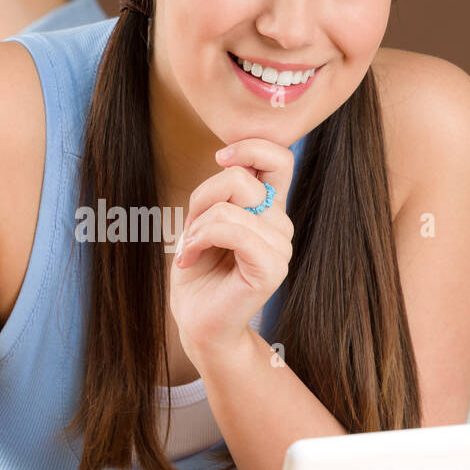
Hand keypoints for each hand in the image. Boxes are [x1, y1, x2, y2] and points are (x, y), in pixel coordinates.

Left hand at [171, 138, 295, 360]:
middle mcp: (280, 224)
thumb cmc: (199, 272)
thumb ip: (221, 191)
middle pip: (241, 178)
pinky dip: (200, 240)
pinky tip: (189, 260)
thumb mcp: (203, 219)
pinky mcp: (272, 269)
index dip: (251, 147)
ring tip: (190, 251)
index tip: (220, 159)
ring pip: (230, 206)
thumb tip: (229, 159)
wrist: (197, 323)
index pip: (279, 157)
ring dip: (197, 227)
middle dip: (202, 198)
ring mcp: (281, 247)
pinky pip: (231, 230)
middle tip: (192, 230)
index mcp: (269, 208)